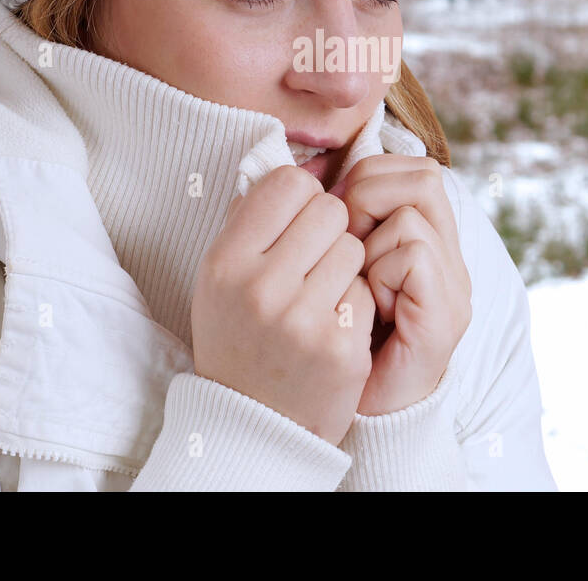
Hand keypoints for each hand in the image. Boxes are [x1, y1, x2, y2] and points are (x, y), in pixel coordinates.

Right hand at [192, 165, 374, 445]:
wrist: (250, 425)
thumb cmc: (239, 336)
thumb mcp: (221, 278)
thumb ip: (250, 220)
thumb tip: (297, 163)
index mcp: (226, 261)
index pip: (288, 183)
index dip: (302, 198)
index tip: (297, 223)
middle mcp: (260, 287)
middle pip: (330, 210)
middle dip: (330, 230)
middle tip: (314, 263)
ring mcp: (302, 319)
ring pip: (354, 248)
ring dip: (346, 267)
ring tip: (321, 297)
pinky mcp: (340, 348)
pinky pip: (367, 291)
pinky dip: (356, 306)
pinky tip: (334, 328)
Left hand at [328, 155, 471, 415]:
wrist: (350, 411)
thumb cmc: (332, 337)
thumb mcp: (331, 267)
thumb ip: (333, 222)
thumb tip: (307, 170)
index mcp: (423, 236)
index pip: (410, 165)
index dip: (367, 174)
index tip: (332, 211)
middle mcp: (447, 254)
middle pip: (422, 176)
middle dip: (368, 194)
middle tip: (342, 237)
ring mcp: (453, 283)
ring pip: (413, 212)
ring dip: (369, 239)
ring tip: (355, 277)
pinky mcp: (447, 311)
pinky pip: (413, 253)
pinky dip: (381, 270)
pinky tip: (370, 303)